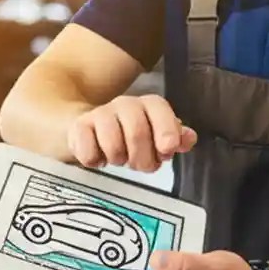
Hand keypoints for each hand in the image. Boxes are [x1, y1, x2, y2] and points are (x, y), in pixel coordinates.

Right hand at [68, 95, 197, 172]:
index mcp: (149, 105)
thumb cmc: (132, 135)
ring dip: (119, 160)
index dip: (166, 131)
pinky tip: (99, 158)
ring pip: (112, 144)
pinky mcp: (79, 127)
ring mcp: (100, 114)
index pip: (159, 110)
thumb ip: (176, 138)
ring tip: (120, 158)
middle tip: (141, 165)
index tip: (166, 150)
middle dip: (142, 159)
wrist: (93, 130)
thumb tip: (188, 138)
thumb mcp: (158, 137)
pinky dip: (95, 161)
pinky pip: (88, 152)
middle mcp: (126, 104)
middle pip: (137, 133)